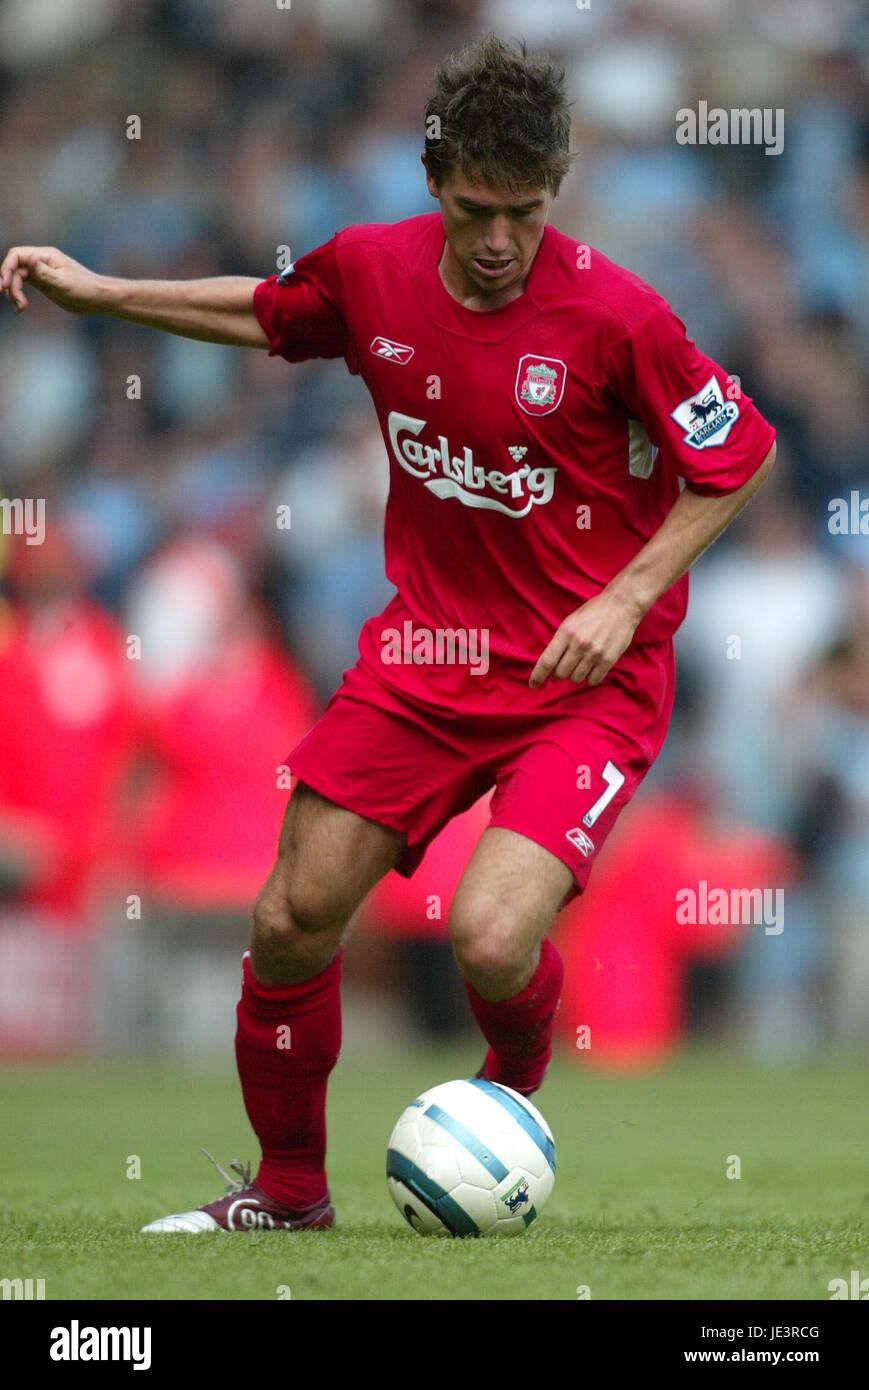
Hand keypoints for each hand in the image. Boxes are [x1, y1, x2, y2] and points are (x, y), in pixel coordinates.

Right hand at [1, 245, 104, 314]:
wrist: (98, 299)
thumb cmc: (84, 288)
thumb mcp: (63, 282)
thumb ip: (44, 272)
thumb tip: (30, 261)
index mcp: (45, 256)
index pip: (17, 255)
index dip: (6, 268)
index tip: (3, 285)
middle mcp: (41, 262)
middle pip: (14, 268)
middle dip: (9, 283)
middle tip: (13, 300)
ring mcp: (41, 273)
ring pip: (17, 279)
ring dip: (14, 293)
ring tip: (20, 308)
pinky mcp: (43, 284)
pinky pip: (24, 286)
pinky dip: (19, 296)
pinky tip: (21, 308)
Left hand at [529, 588, 643, 688]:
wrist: (621, 606)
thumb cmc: (593, 613)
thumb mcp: (570, 622)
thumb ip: (560, 642)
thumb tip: (550, 666)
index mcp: (566, 632)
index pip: (547, 661)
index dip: (538, 676)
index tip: (533, 685)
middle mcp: (579, 644)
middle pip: (561, 673)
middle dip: (558, 674)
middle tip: (562, 669)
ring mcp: (595, 653)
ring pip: (576, 678)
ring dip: (575, 675)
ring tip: (580, 663)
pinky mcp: (609, 659)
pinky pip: (593, 680)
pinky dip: (590, 678)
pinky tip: (591, 668)